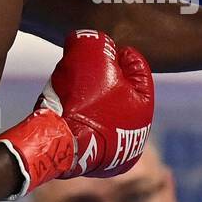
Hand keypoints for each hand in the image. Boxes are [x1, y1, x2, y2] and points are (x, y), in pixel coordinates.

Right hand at [0, 30, 153, 196]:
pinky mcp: (95, 162)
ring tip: (73, 87)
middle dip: (104, 75)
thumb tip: (88, 40)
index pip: (137, 67)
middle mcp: (137, 133)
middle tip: (85, 66)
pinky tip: (67, 109)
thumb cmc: (81, 98)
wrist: (56, 143)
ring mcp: (116, 152)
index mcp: (145, 107)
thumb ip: (94, 41)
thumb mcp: (90, 54)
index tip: (99, 50)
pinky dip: (81, 117)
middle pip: (122, 90)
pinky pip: (90, 129)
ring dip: (91, 96)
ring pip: (105, 111)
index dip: (117, 53)